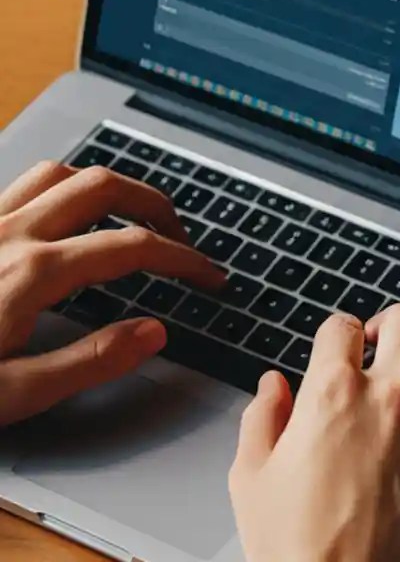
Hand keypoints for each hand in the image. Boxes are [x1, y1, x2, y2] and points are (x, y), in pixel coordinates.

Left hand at [0, 162, 224, 425]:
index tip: (210, 277)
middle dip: (156, 203)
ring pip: (59, 172)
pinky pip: (17, 184)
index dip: (185, 259)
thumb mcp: (11, 396)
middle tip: (181, 234)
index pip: (134, 247)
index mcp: (33, 274)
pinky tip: (59, 218)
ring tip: (129, 213)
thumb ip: (90, 361)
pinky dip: (56, 188)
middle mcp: (8, 235)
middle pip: (104, 186)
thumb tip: (152, 331)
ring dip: (106, 185)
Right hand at [230, 305, 399, 561]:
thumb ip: (261, 420)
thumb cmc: (300, 548)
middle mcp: (390, 397)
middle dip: (394, 324)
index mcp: (332, 395)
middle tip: (388, 345)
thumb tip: (272, 387)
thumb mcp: (252, 480)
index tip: (341, 349)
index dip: (338, 334)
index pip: (341, 326)